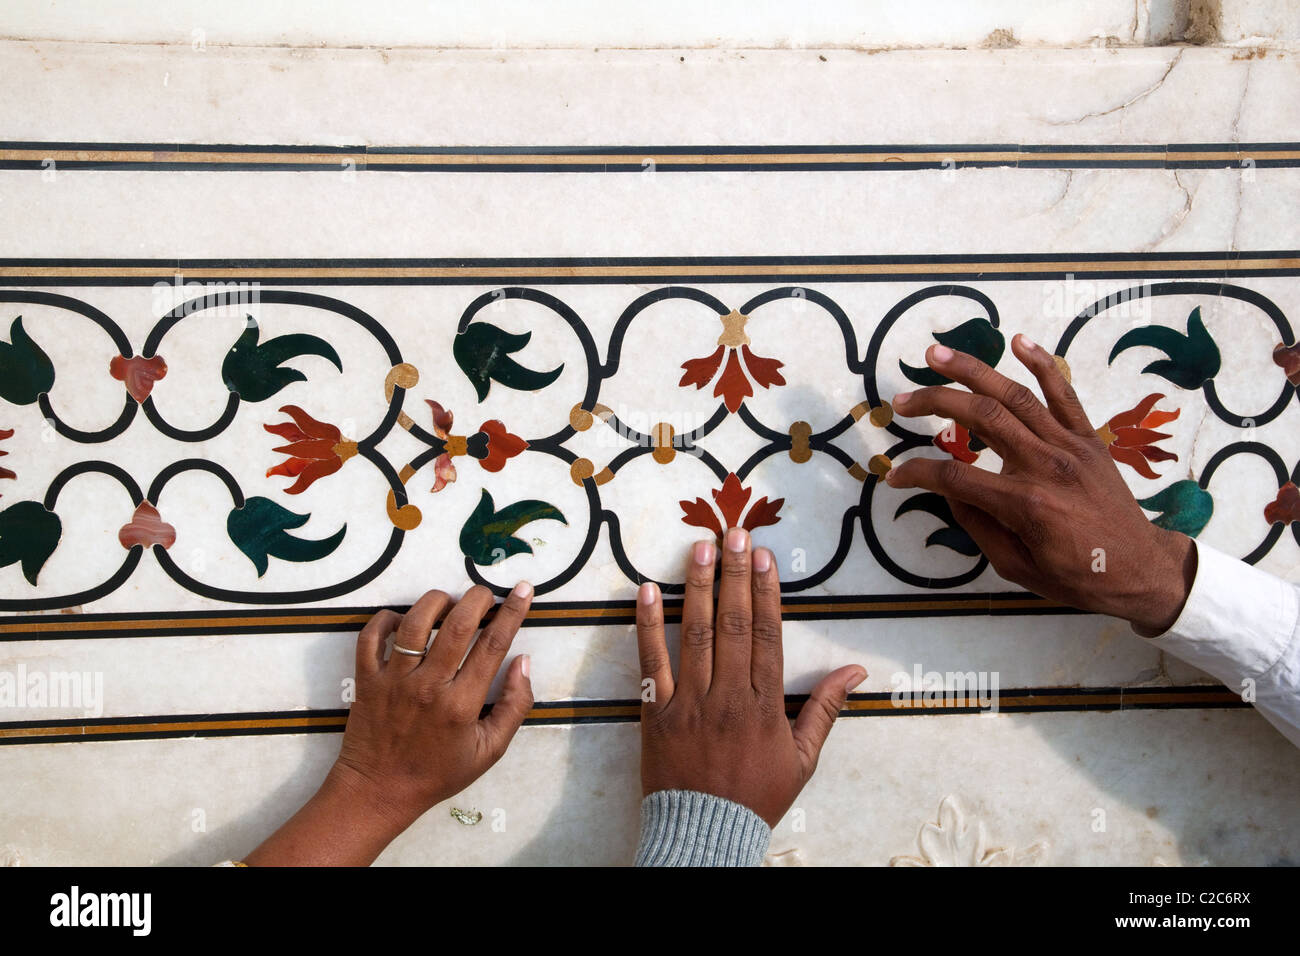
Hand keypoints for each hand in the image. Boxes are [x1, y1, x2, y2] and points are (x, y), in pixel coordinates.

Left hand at [245, 583, 533, 864]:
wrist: (379, 792)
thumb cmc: (439, 772)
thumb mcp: (490, 750)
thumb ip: (514, 706)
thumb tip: (524, 662)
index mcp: (462, 705)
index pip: (493, 645)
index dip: (512, 611)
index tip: (522, 590)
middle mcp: (428, 687)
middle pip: (457, 624)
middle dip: (476, 597)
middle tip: (484, 594)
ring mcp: (394, 681)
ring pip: (415, 622)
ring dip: (435, 601)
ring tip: (447, 603)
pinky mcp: (367, 680)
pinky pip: (372, 636)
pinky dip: (386, 619)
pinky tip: (402, 620)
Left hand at [636, 528, 866, 827]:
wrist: (705, 834)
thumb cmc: (756, 796)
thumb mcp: (802, 758)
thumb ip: (826, 709)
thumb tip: (856, 671)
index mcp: (765, 705)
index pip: (767, 636)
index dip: (766, 592)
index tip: (764, 556)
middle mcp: (728, 697)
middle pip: (733, 625)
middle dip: (735, 575)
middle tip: (734, 534)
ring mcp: (690, 704)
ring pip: (695, 636)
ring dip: (698, 589)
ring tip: (700, 548)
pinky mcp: (658, 713)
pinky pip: (651, 663)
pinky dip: (647, 626)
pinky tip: (648, 591)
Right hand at [886, 335, 1196, 634]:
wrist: (1138, 569)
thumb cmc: (1076, 576)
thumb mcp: (1014, 565)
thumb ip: (977, 523)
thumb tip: (950, 489)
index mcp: (1024, 503)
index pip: (956, 476)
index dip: (918, 473)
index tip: (895, 476)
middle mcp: (1045, 465)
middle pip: (980, 417)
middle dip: (934, 402)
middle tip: (902, 401)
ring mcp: (1069, 446)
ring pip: (1014, 395)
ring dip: (972, 370)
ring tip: (936, 354)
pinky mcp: (1088, 439)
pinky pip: (1063, 394)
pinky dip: (1042, 364)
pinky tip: (1018, 341)